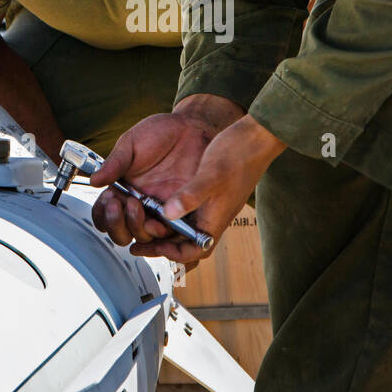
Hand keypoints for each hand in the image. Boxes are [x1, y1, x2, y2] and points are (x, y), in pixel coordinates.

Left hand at [90, 99, 285, 261]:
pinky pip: (185, 211)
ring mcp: (210, 205)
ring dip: (162, 229)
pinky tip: (154, 204)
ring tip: (140, 223)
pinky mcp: (206, 193)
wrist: (255, 137)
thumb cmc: (239, 156)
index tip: (146, 246)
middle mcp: (212, 216)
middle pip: (184, 243)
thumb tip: (168, 213)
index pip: (193, 251)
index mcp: (215, 219)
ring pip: (182, 228)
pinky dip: (168, 213)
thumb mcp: (211, 175)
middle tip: (136, 242)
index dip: (169, 253)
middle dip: (160, 245)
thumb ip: (190, 195)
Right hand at [90, 110, 216, 258]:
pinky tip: (161, 215)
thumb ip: (114, 163)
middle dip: (117, 225)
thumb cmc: (160, 132)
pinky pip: (170, 232)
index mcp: (123, 190)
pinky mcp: (181, 212)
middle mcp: (139, 204)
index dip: (102, 214)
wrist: (192, 126)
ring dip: (137, 227)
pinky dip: (162, 231)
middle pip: (122, 233)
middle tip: (121, 205)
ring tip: (137, 205)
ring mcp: (160, 210)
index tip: (108, 200)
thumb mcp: (131, 144)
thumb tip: (94, 180)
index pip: (105, 214)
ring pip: (143, 237)